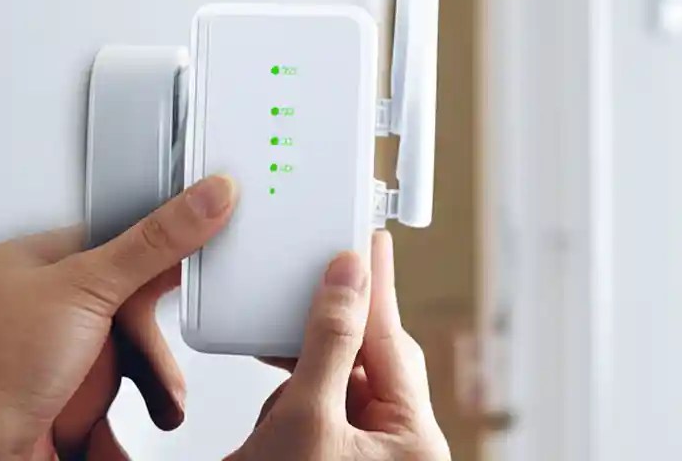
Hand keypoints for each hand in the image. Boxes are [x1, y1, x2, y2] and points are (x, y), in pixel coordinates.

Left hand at [0, 175, 236, 459]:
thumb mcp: (88, 288)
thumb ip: (155, 242)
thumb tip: (209, 196)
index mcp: (38, 259)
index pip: (119, 232)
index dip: (163, 243)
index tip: (208, 240)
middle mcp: (52, 299)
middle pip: (138, 291)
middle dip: (158, 330)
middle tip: (170, 337)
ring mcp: (70, 343)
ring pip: (142, 337)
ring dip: (160, 369)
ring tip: (163, 393)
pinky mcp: (84, 383)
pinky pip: (138, 374)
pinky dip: (154, 392)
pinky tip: (151, 403)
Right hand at [230, 230, 449, 460]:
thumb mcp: (307, 418)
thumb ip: (328, 344)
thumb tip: (347, 278)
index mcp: (414, 438)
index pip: (394, 342)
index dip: (375, 288)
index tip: (370, 242)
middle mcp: (395, 446)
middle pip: (366, 360)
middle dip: (327, 339)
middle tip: (315, 284)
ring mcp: (362, 455)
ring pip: (336, 383)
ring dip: (300, 378)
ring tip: (277, 384)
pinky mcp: (327, 457)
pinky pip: (315, 411)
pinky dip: (287, 405)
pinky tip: (268, 418)